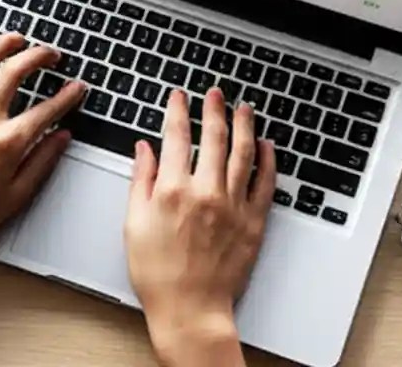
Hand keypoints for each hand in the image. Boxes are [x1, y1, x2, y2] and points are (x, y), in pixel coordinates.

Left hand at [0, 33, 85, 265]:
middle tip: (51, 55)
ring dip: (2, 43)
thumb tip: (62, 137)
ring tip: (17, 38)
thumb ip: (43, 161)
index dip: (68, 95)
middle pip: (15, 71)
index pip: (47, 109)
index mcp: (6, 144)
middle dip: (39, 55)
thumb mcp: (17, 196)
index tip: (76, 88)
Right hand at [124, 87, 275, 365]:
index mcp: (173, 190)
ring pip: (243, 153)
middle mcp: (206, 192)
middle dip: (213, 109)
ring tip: (244, 108)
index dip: (178, 111)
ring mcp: (233, 206)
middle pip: (213, 138)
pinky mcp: (253, 222)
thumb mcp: (134, 223)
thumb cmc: (158, 273)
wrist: (190, 309)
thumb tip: (144, 149)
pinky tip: (267, 145)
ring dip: (244, 126)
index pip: (177, 136)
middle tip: (215, 93)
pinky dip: (268, 160)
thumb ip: (141, 180)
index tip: (179, 96)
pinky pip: (265, 183)